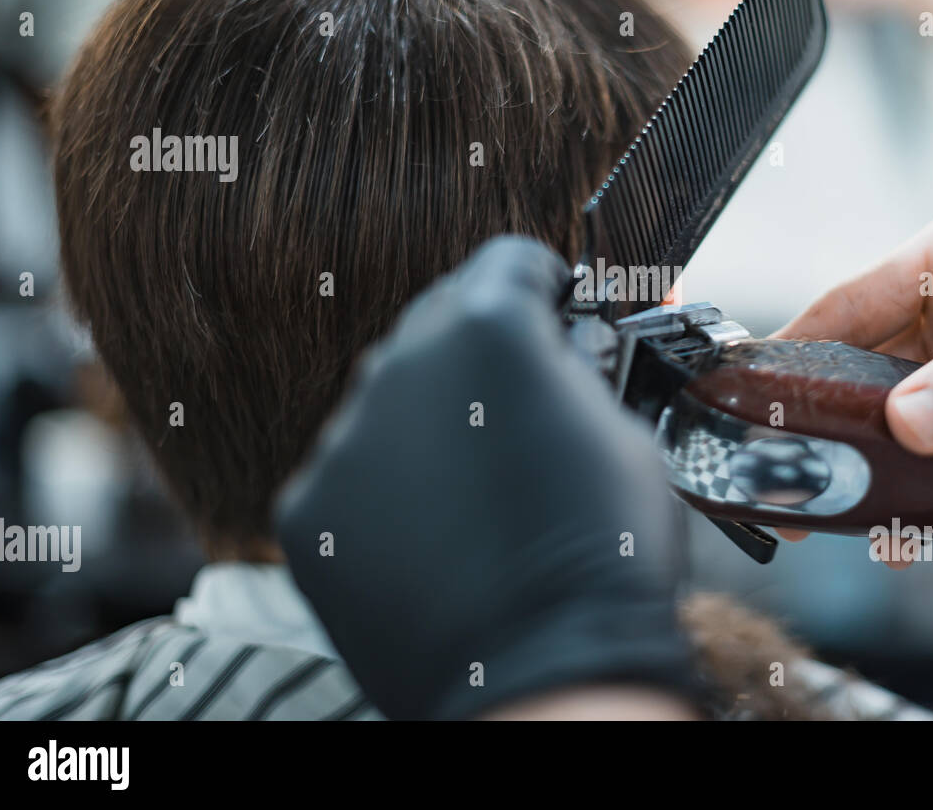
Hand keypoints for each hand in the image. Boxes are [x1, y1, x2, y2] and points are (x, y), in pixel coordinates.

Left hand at [276, 236, 698, 717]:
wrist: (546, 670)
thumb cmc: (605, 553)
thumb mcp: (624, 432)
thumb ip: (578, 371)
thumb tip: (563, 349)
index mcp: (487, 329)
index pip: (508, 262)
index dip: (543, 283)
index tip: (555, 310)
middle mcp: (400, 365)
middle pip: (439, 322)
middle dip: (482, 349)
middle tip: (520, 405)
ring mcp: (345, 439)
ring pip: (390, 399)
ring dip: (430, 418)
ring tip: (478, 484)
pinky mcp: (308, 509)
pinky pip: (352, 472)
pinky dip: (387, 487)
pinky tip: (434, 530)